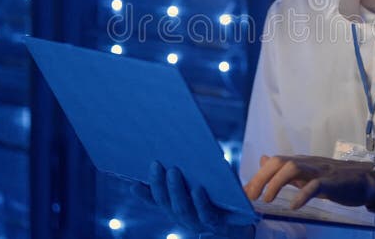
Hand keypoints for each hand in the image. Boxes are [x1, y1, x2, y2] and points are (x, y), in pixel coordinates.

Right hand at [130, 161, 255, 237]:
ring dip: (176, 190)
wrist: (242, 220)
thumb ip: (183, 174)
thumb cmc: (216, 197)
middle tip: (156, 164)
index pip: (156, 200)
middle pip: (166, 202)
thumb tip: (171, 151)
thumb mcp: (198, 184)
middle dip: (159, 183)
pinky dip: (200, 201)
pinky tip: (198, 188)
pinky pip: (206, 213)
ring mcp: (199, 222)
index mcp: (176, 208)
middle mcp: (183, 218)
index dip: (144, 193)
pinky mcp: (217, 223)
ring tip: (174, 171)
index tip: (132, 181)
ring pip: (182, 209)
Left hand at [242, 155, 374, 209]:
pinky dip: (302, 195)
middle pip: (279, 162)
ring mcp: (319, 171)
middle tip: (250, 196)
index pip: (273, 162)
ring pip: (293, 168)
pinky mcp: (332, 182)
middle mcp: (307, 163)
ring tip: (267, 199)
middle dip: (261, 178)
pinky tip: (294, 206)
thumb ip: (284, 169)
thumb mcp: (306, 173)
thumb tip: (262, 160)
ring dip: (276, 183)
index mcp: (300, 162)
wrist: (366, 180)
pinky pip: (315, 186)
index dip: (257, 176)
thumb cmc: (335, 179)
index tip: (243, 193)